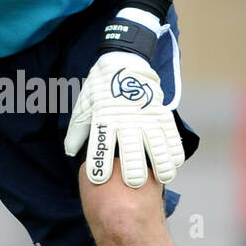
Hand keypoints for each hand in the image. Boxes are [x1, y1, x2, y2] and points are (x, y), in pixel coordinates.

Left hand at [64, 51, 184, 187]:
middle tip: (134, 183)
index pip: (101, 144)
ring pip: (155, 142)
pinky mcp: (160, 112)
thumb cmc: (100, 89)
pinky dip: (174, 148)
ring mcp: (145, 115)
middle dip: (133, 167)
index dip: (99, 162)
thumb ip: (77, 131)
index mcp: (104, 118)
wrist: (124, 62)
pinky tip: (175, 163)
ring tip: (163, 178)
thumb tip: (70, 152)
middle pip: (130, 147)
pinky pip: (170, 133)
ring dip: (160, 162)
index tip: (99, 179)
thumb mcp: (84, 106)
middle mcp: (125, 119)